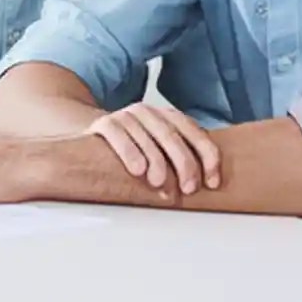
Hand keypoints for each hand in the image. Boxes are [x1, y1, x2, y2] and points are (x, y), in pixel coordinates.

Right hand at [86, 104, 219, 193]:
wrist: (90, 136)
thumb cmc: (131, 150)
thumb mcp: (158, 151)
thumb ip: (178, 160)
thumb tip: (204, 187)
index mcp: (167, 117)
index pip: (194, 132)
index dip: (207, 157)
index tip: (212, 183)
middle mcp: (148, 112)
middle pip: (171, 135)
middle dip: (184, 164)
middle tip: (188, 188)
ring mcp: (125, 116)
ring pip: (146, 136)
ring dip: (157, 161)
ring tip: (160, 183)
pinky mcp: (104, 124)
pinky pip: (118, 135)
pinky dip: (129, 152)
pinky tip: (137, 170)